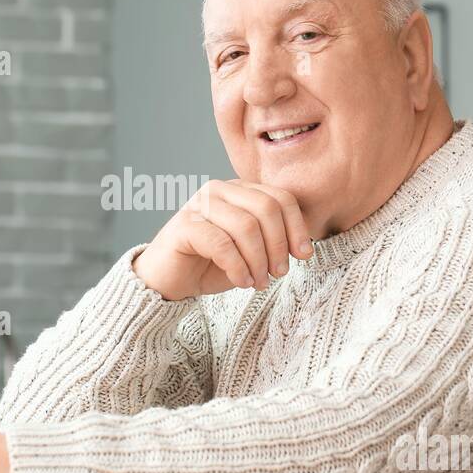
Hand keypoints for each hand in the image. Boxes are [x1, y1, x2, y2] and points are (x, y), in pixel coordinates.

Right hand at [132, 179, 312, 300]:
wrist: (167, 282)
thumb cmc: (211, 265)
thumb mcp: (250, 251)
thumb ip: (273, 240)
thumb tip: (304, 246)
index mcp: (239, 190)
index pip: (281, 198)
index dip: (297, 227)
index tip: (303, 256)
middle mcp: (219, 190)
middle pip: (266, 208)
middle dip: (279, 245)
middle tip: (278, 273)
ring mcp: (199, 205)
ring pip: (246, 226)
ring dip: (258, 260)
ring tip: (258, 282)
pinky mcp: (184, 225)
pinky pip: (222, 244)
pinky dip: (238, 266)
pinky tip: (241, 281)